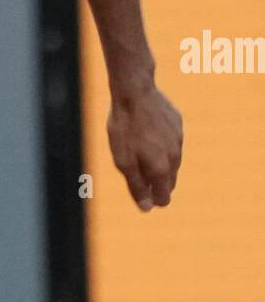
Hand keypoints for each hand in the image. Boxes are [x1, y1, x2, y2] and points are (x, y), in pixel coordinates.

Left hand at [107, 84, 182, 211]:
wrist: (135, 92)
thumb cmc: (124, 128)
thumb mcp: (123, 161)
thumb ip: (136, 186)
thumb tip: (147, 208)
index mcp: (161, 169)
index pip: (164, 197)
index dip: (153, 200)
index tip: (140, 194)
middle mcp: (175, 157)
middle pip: (169, 181)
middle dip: (155, 184)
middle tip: (137, 173)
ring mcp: (178, 139)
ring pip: (172, 161)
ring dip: (159, 163)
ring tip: (140, 152)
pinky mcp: (177, 124)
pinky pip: (171, 141)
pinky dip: (161, 143)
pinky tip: (148, 134)